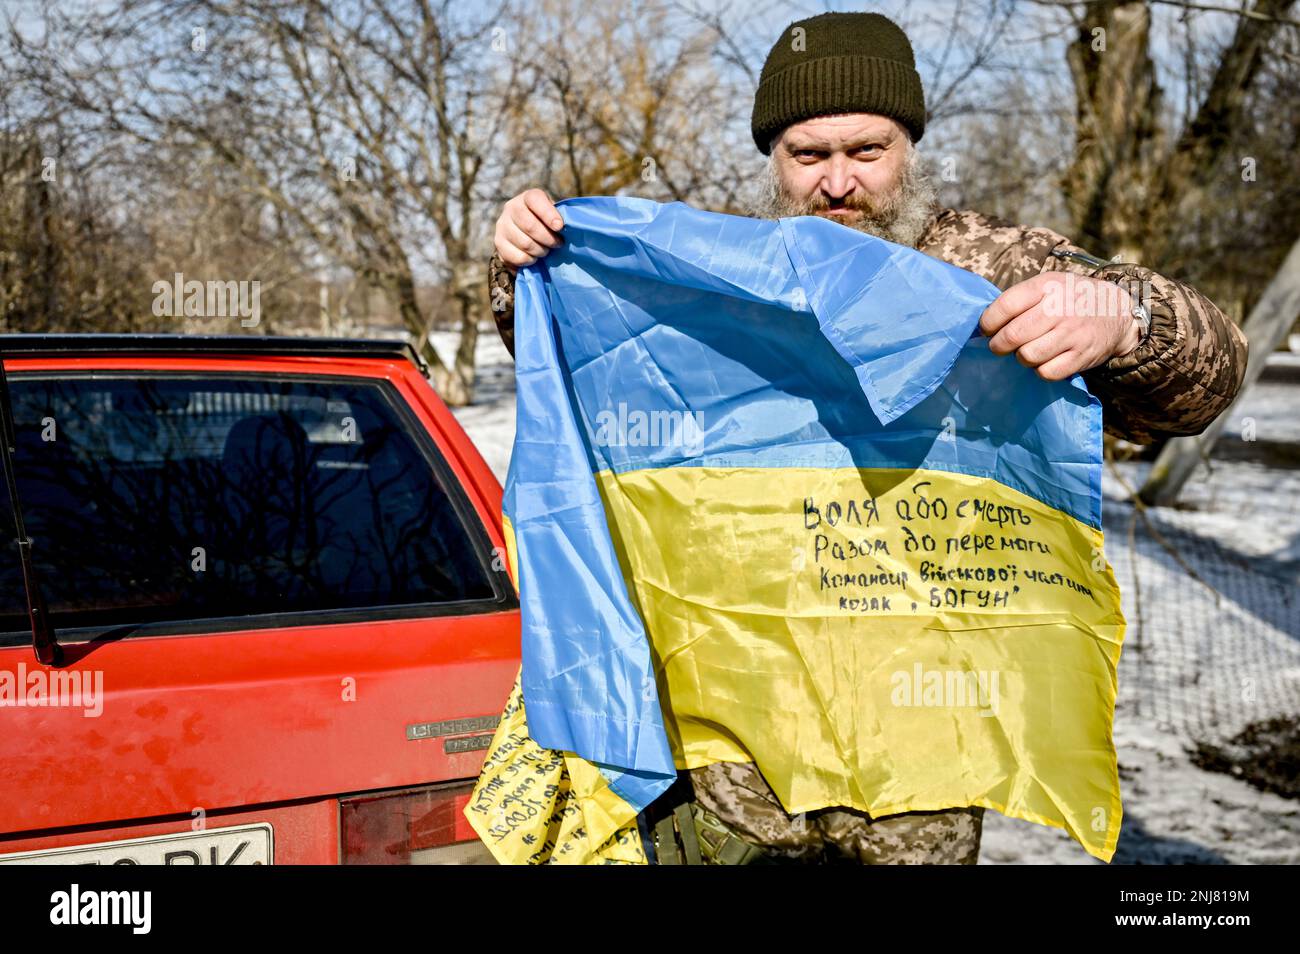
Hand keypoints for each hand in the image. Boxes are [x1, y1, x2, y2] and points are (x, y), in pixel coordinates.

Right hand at [493, 189, 563, 270]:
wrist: (525, 233)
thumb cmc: (546, 223)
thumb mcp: (554, 214)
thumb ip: (560, 217)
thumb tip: (564, 228)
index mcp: (527, 197)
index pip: (535, 200)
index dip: (549, 214)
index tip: (559, 227)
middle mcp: (511, 208)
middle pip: (530, 226)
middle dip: (548, 239)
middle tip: (557, 244)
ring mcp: (502, 225)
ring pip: (525, 243)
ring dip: (541, 251)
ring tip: (546, 251)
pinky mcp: (498, 243)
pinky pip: (518, 257)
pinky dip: (530, 260)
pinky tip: (534, 257)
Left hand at [980, 272, 1141, 380]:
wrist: (1116, 311)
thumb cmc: (1069, 298)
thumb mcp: (1047, 285)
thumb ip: (1017, 300)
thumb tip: (982, 327)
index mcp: (1046, 286)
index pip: (1004, 307)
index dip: (988, 323)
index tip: (987, 329)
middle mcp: (1060, 308)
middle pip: (1012, 336)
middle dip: (999, 345)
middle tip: (1001, 345)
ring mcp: (1072, 333)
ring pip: (1027, 357)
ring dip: (1021, 357)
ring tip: (1028, 349)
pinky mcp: (1081, 356)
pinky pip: (1046, 372)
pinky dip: (1040, 370)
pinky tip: (1045, 359)